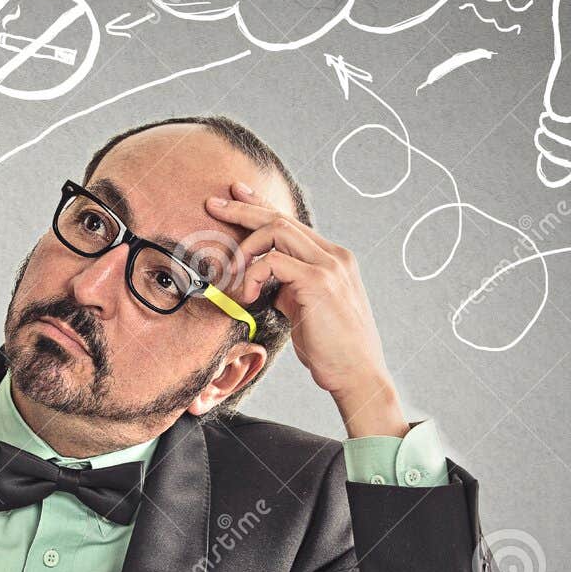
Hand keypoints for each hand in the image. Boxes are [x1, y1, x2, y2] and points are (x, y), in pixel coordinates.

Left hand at [205, 181, 408, 437]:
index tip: (236, 195)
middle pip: (280, 218)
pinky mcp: (319, 282)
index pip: (291, 222)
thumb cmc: (331, 349)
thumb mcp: (305, 311)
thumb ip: (288, 290)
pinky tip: (247, 297)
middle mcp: (334, 255)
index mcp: (332, 259)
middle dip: (242, 209)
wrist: (357, 375)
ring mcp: (329, 266)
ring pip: (276, 231)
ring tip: (230, 277)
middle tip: (213, 205)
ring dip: (244, 250)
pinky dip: (252, 276)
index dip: (261, 205)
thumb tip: (262, 282)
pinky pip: (272, 262)